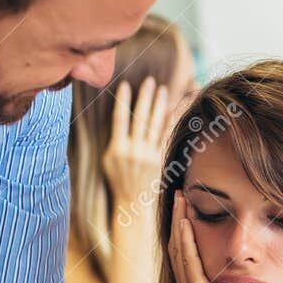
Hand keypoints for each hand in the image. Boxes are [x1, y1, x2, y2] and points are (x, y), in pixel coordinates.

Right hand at [101, 77, 170, 209]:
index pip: (119, 119)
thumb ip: (115, 139)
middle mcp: (133, 151)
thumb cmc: (118, 179)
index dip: (123, 101)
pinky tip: (174, 109)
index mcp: (117, 149)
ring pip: (155, 125)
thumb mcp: (108, 160)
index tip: (126, 84)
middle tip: (150, 81)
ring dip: (160, 105)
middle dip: (145, 98)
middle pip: (140, 119)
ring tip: (163, 90)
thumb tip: (122, 118)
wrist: (133, 202)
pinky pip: (167, 136)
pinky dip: (171, 122)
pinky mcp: (160, 160)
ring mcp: (148, 156)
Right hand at [169, 190, 263, 282]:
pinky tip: (187, 221)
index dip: (183, 228)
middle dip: (177, 219)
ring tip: (179, 198)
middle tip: (177, 193)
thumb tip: (243, 274)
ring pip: (179, 249)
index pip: (184, 252)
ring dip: (179, 222)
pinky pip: (188, 261)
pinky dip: (186, 239)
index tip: (186, 206)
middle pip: (177, 246)